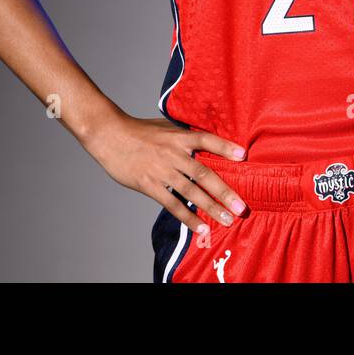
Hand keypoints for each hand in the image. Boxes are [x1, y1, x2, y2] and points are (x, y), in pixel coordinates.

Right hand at [86, 113, 248, 233]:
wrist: (109, 135)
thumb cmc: (139, 130)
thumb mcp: (165, 126)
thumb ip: (184, 135)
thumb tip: (207, 142)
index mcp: (179, 136)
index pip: (206, 139)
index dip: (225, 147)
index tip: (243, 156)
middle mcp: (173, 153)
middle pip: (203, 173)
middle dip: (224, 191)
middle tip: (241, 206)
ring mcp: (161, 170)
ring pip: (191, 191)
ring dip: (210, 208)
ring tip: (227, 220)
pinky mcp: (149, 184)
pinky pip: (172, 203)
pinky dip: (187, 216)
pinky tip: (200, 228)